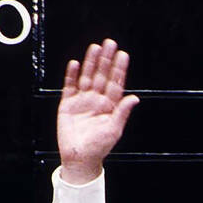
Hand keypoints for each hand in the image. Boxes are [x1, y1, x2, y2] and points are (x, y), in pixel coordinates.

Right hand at [57, 39, 138, 184]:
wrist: (80, 158)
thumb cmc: (98, 148)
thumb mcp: (114, 130)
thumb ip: (122, 112)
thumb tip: (134, 98)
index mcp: (109, 106)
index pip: (115, 83)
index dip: (119, 69)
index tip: (123, 55)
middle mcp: (96, 100)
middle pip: (102, 75)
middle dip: (106, 60)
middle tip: (110, 43)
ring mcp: (82, 101)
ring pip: (87, 76)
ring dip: (90, 62)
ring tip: (95, 48)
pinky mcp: (68, 104)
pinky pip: (70, 86)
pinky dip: (72, 75)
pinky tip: (75, 64)